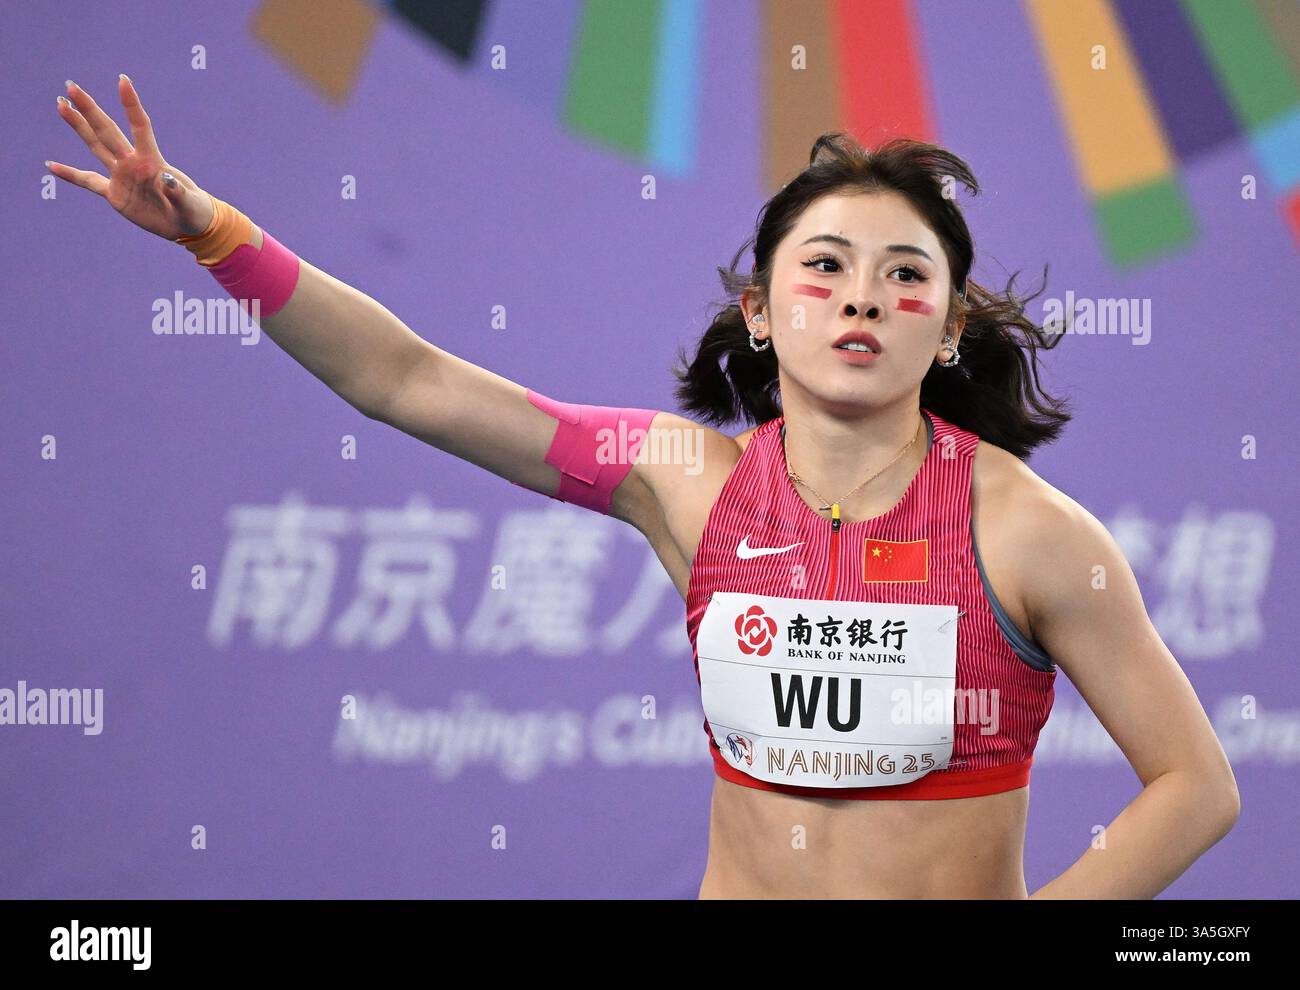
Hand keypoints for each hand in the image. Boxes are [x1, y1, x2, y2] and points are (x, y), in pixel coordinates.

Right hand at [47, 75, 213, 240]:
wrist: (187, 225)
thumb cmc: (193, 210)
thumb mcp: (189, 203)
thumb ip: (177, 192)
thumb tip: (166, 180)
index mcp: (152, 161)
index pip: (139, 126)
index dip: (131, 104)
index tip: (123, 80)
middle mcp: (133, 163)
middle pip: (107, 131)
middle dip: (90, 109)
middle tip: (71, 87)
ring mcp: (122, 177)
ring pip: (95, 146)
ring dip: (78, 126)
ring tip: (62, 105)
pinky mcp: (115, 195)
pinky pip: (89, 182)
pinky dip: (70, 175)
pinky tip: (51, 165)